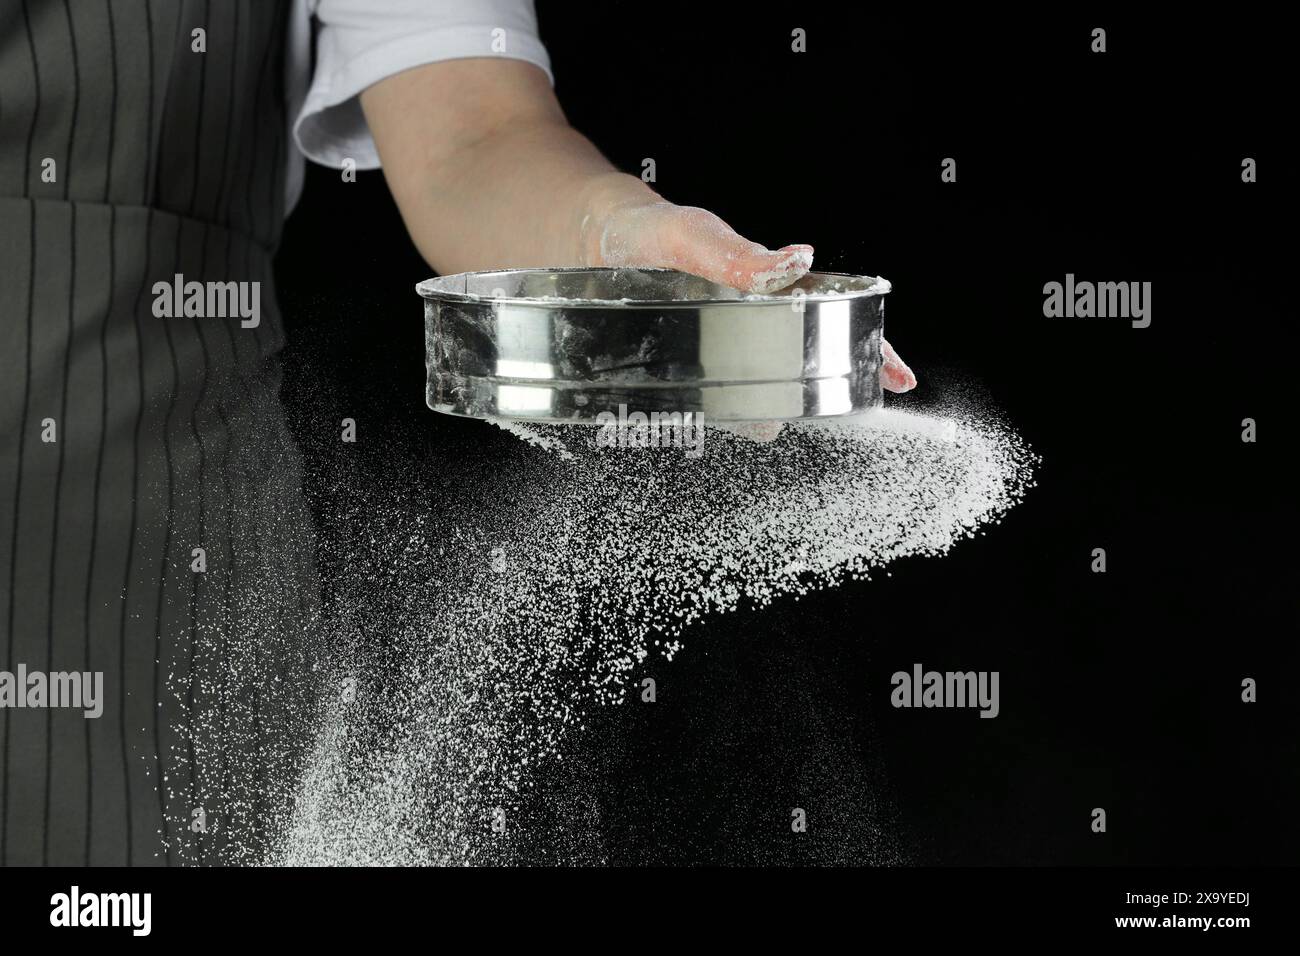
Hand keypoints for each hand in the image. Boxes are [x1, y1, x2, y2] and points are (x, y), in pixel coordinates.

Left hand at [585, 198, 915, 442]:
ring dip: (754, 413)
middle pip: (799, 371)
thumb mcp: (690, 235)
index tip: (900, 378)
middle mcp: (748, 324)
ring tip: (742, 416)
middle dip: (804, 396)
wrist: (584, 239)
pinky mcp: (677, 374)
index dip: (868, 349)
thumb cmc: (646, 230)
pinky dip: (707, 420)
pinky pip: (707, 407)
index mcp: (766, 288)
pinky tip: (697, 422)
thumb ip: (737, 252)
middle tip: (797, 410)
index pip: (832, 319)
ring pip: (756, 397)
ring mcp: (715, 352)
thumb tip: (801, 259)